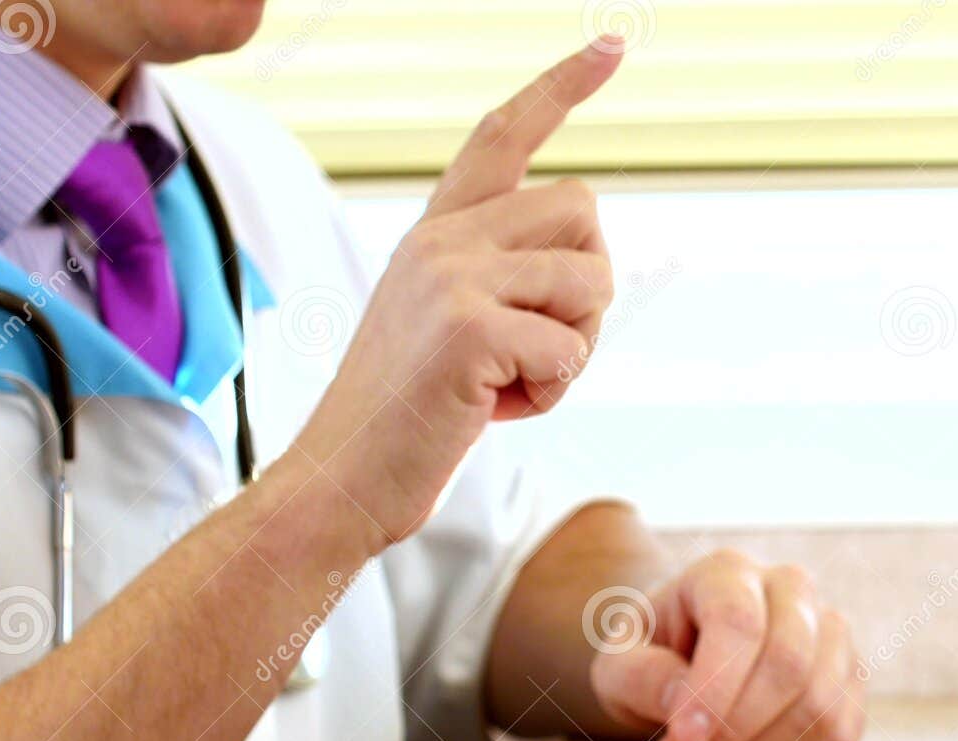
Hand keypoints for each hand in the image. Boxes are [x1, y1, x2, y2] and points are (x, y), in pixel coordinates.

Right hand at [287, 41, 620, 551]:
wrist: (344, 479)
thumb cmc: (412, 414)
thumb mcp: (451, 324)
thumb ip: (502, 276)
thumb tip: (590, 260)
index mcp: (437, 231)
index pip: (504, 135)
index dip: (563, 87)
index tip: (613, 44)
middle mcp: (442, 238)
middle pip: (584, 211)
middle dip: (587, 289)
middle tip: (536, 348)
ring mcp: (452, 277)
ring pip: (592, 281)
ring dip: (575, 347)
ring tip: (511, 381)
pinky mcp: (468, 328)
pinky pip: (572, 349)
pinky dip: (553, 393)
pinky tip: (497, 409)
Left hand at [589, 551, 865, 740]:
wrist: (687, 663)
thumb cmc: (652, 659)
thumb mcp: (618, 665)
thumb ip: (641, 679)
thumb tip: (683, 706)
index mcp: (728, 572)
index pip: (738, 622)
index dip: (714, 688)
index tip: (683, 739)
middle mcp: (790, 589)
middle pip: (788, 662)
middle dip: (738, 729)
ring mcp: (829, 631)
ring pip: (819, 702)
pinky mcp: (850, 679)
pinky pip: (839, 732)